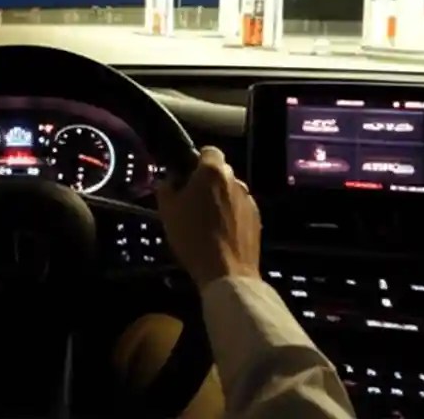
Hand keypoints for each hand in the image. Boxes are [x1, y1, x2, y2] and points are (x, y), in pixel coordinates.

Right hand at [156, 146, 260, 285]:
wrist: (226, 272)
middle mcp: (235, 180)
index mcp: (212, 172)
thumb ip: (166, 188)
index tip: (186, 177)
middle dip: (208, 180)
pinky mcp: (257, 218)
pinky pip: (240, 207)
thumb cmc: (192, 237)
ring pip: (231, 190)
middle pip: (221, 171)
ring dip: (221, 197)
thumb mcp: (167, 212)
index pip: (209, 150)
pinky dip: (232, 214)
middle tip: (192, 200)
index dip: (196, 161)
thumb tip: (170, 180)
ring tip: (208, 219)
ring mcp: (249, 199)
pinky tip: (222, 232)